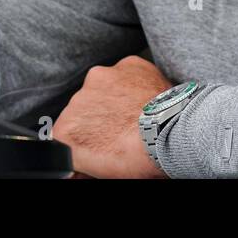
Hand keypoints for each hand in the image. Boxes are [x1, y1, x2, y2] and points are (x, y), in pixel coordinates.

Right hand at [52, 55, 173, 178]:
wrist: (172, 135)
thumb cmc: (140, 158)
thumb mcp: (103, 172)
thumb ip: (84, 162)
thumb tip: (80, 170)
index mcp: (65, 131)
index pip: (67, 136)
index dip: (83, 142)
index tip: (97, 146)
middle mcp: (77, 100)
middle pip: (85, 110)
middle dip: (99, 119)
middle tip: (121, 132)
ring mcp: (101, 78)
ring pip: (105, 89)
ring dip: (115, 99)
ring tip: (136, 115)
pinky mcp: (127, 65)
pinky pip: (127, 74)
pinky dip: (134, 84)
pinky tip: (146, 100)